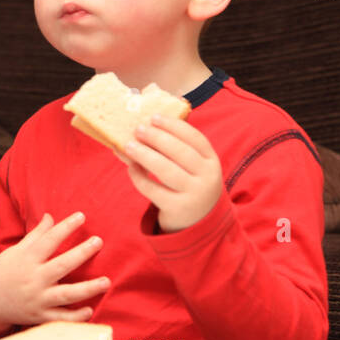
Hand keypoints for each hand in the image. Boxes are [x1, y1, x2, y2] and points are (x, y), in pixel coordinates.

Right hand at [0, 211, 109, 332]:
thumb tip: (50, 216)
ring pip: (66, 294)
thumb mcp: (16, 251)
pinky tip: (90, 310)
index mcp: (27, 259)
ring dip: (87, 288)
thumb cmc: (4, 271)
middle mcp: (33, 279)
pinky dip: (75, 316)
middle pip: (61, 265)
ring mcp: (37, 299)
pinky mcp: (40, 316)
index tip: (81, 216)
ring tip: (106, 281)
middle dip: (81, 253)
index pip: (49, 240)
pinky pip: (60, 318)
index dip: (65, 227)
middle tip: (99, 241)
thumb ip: (36, 235)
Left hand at [117, 114, 222, 231]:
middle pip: (180, 152)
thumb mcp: (194, 168)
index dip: (174, 126)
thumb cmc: (190, 185)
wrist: (199, 222)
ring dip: (145, 155)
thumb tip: (145, 127)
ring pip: (166, 170)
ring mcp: (193, 194)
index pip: (195, 138)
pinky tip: (131, 168)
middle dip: (157, 138)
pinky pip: (154, 190)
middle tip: (138, 129)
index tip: (154, 117)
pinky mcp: (177, 208)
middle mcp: (207, 177)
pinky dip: (139, 177)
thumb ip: (177, 149)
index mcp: (212, 161)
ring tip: (128, 145)